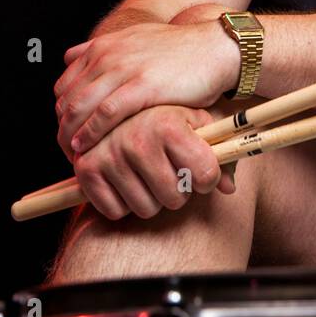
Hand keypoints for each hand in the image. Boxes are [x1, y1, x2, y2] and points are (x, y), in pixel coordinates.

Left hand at [55, 17, 234, 160]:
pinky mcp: (142, 85)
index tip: (70, 137)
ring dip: (70, 138)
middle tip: (70, 156)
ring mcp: (123, 69)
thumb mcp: (135, 41)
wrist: (214, 47)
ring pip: (78, 108)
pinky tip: (89, 149)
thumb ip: (105, 50)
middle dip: (63, 132)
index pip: (63, 87)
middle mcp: (106, 55)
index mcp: (102, 47)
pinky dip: (90, 134)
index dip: (61, 116)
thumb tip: (72, 56)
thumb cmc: (178, 52)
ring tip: (76, 159)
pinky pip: (104, 114)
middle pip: (66, 101)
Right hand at [72, 104, 236, 219]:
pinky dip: (122, 204)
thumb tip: (229, 188)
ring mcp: (108, 155)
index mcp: (169, 124)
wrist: (125, 104)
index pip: (204, 175)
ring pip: (146, 209)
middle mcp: (137, 138)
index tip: (203, 172)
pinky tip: (126, 181)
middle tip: (173, 173)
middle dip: (178, 192)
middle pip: (175, 199)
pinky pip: (115, 211)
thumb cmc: (172, 118)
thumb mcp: (200, 124)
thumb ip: (222, 152)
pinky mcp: (86, 170)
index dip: (208, 179)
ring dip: (151, 200)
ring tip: (150, 175)